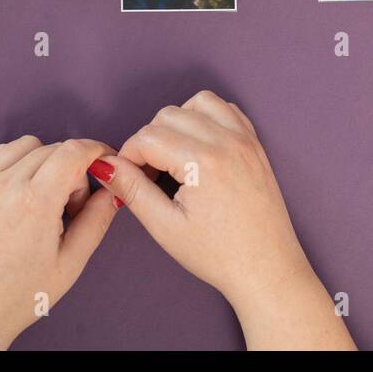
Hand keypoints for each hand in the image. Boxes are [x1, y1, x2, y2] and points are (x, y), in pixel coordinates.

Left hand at [0, 137, 117, 350]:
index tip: (104, 162)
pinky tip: (22, 190)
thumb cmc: (17, 296)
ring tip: (44, 199)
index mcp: (35, 202)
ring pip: (27, 145)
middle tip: (72, 207)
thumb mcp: (70, 263)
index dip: (96, 151)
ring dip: (44, 161)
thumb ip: (97, 220)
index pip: (74, 151)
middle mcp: (5, 185)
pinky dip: (17, 160)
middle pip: (54, 148)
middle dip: (72, 169)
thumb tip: (113, 191)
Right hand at [92, 91, 355, 348]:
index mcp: (204, 162)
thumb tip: (105, 165)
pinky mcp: (256, 144)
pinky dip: (207, 118)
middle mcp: (227, 142)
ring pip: (198, 102)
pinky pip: (227, 110)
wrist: (266, 269)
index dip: (128, 156)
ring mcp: (246, 140)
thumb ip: (132, 190)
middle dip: (150, 139)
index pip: (147, 137)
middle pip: (169, 114)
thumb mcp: (166, 227)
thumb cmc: (219, 255)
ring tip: (174, 157)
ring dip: (179, 121)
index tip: (128, 178)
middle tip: (150, 175)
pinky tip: (199, 147)